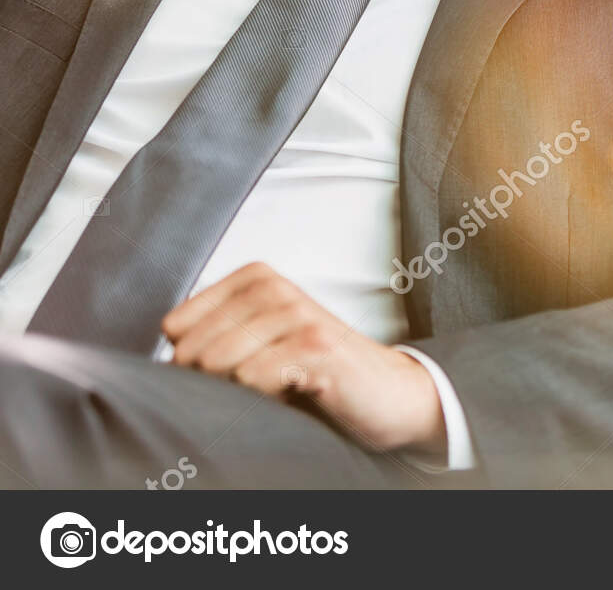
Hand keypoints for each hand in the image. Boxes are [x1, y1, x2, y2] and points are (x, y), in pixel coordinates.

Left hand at [162, 262, 445, 454]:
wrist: (389, 395)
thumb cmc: (317, 376)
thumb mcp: (261, 345)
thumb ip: (215, 340)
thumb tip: (156, 368)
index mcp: (255, 279)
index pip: (174, 328)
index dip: (192, 365)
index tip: (234, 373)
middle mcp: (274, 286)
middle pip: (191, 350)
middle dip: (215, 383)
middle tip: (261, 388)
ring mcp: (296, 312)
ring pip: (217, 365)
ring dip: (243, 393)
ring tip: (281, 390)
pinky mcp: (315, 345)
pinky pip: (251, 380)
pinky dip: (266, 401)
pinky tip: (298, 394)